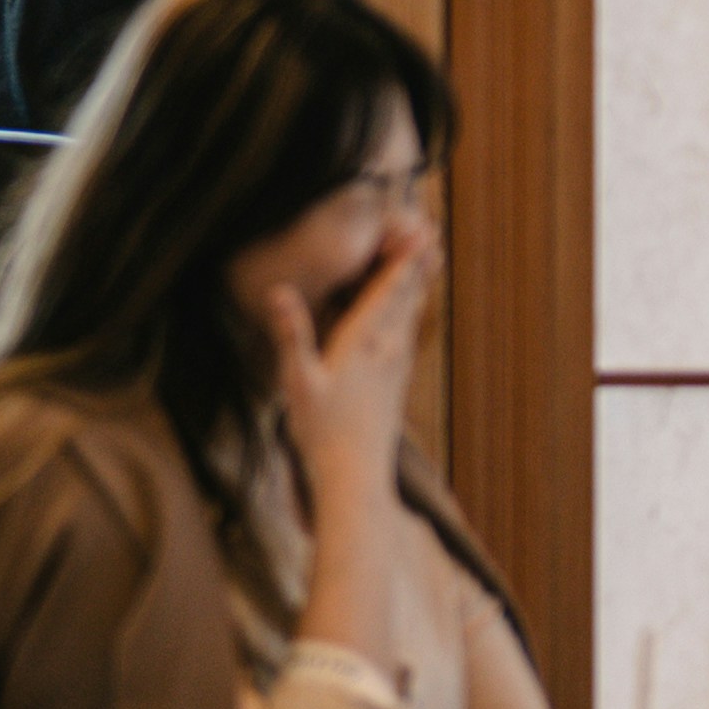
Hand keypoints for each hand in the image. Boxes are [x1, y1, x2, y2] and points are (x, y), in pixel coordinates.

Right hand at [278, 216, 439, 521]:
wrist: (355, 477)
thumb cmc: (321, 431)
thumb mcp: (297, 382)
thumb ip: (292, 334)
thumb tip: (278, 290)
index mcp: (363, 343)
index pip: (387, 292)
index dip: (402, 260)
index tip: (419, 232)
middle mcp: (386, 351)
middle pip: (405, 298)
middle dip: (416, 264)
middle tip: (431, 232)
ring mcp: (395, 369)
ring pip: (410, 316)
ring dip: (418, 286)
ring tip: (430, 259)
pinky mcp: (395, 385)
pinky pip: (407, 336)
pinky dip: (411, 313)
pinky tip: (411, 313)